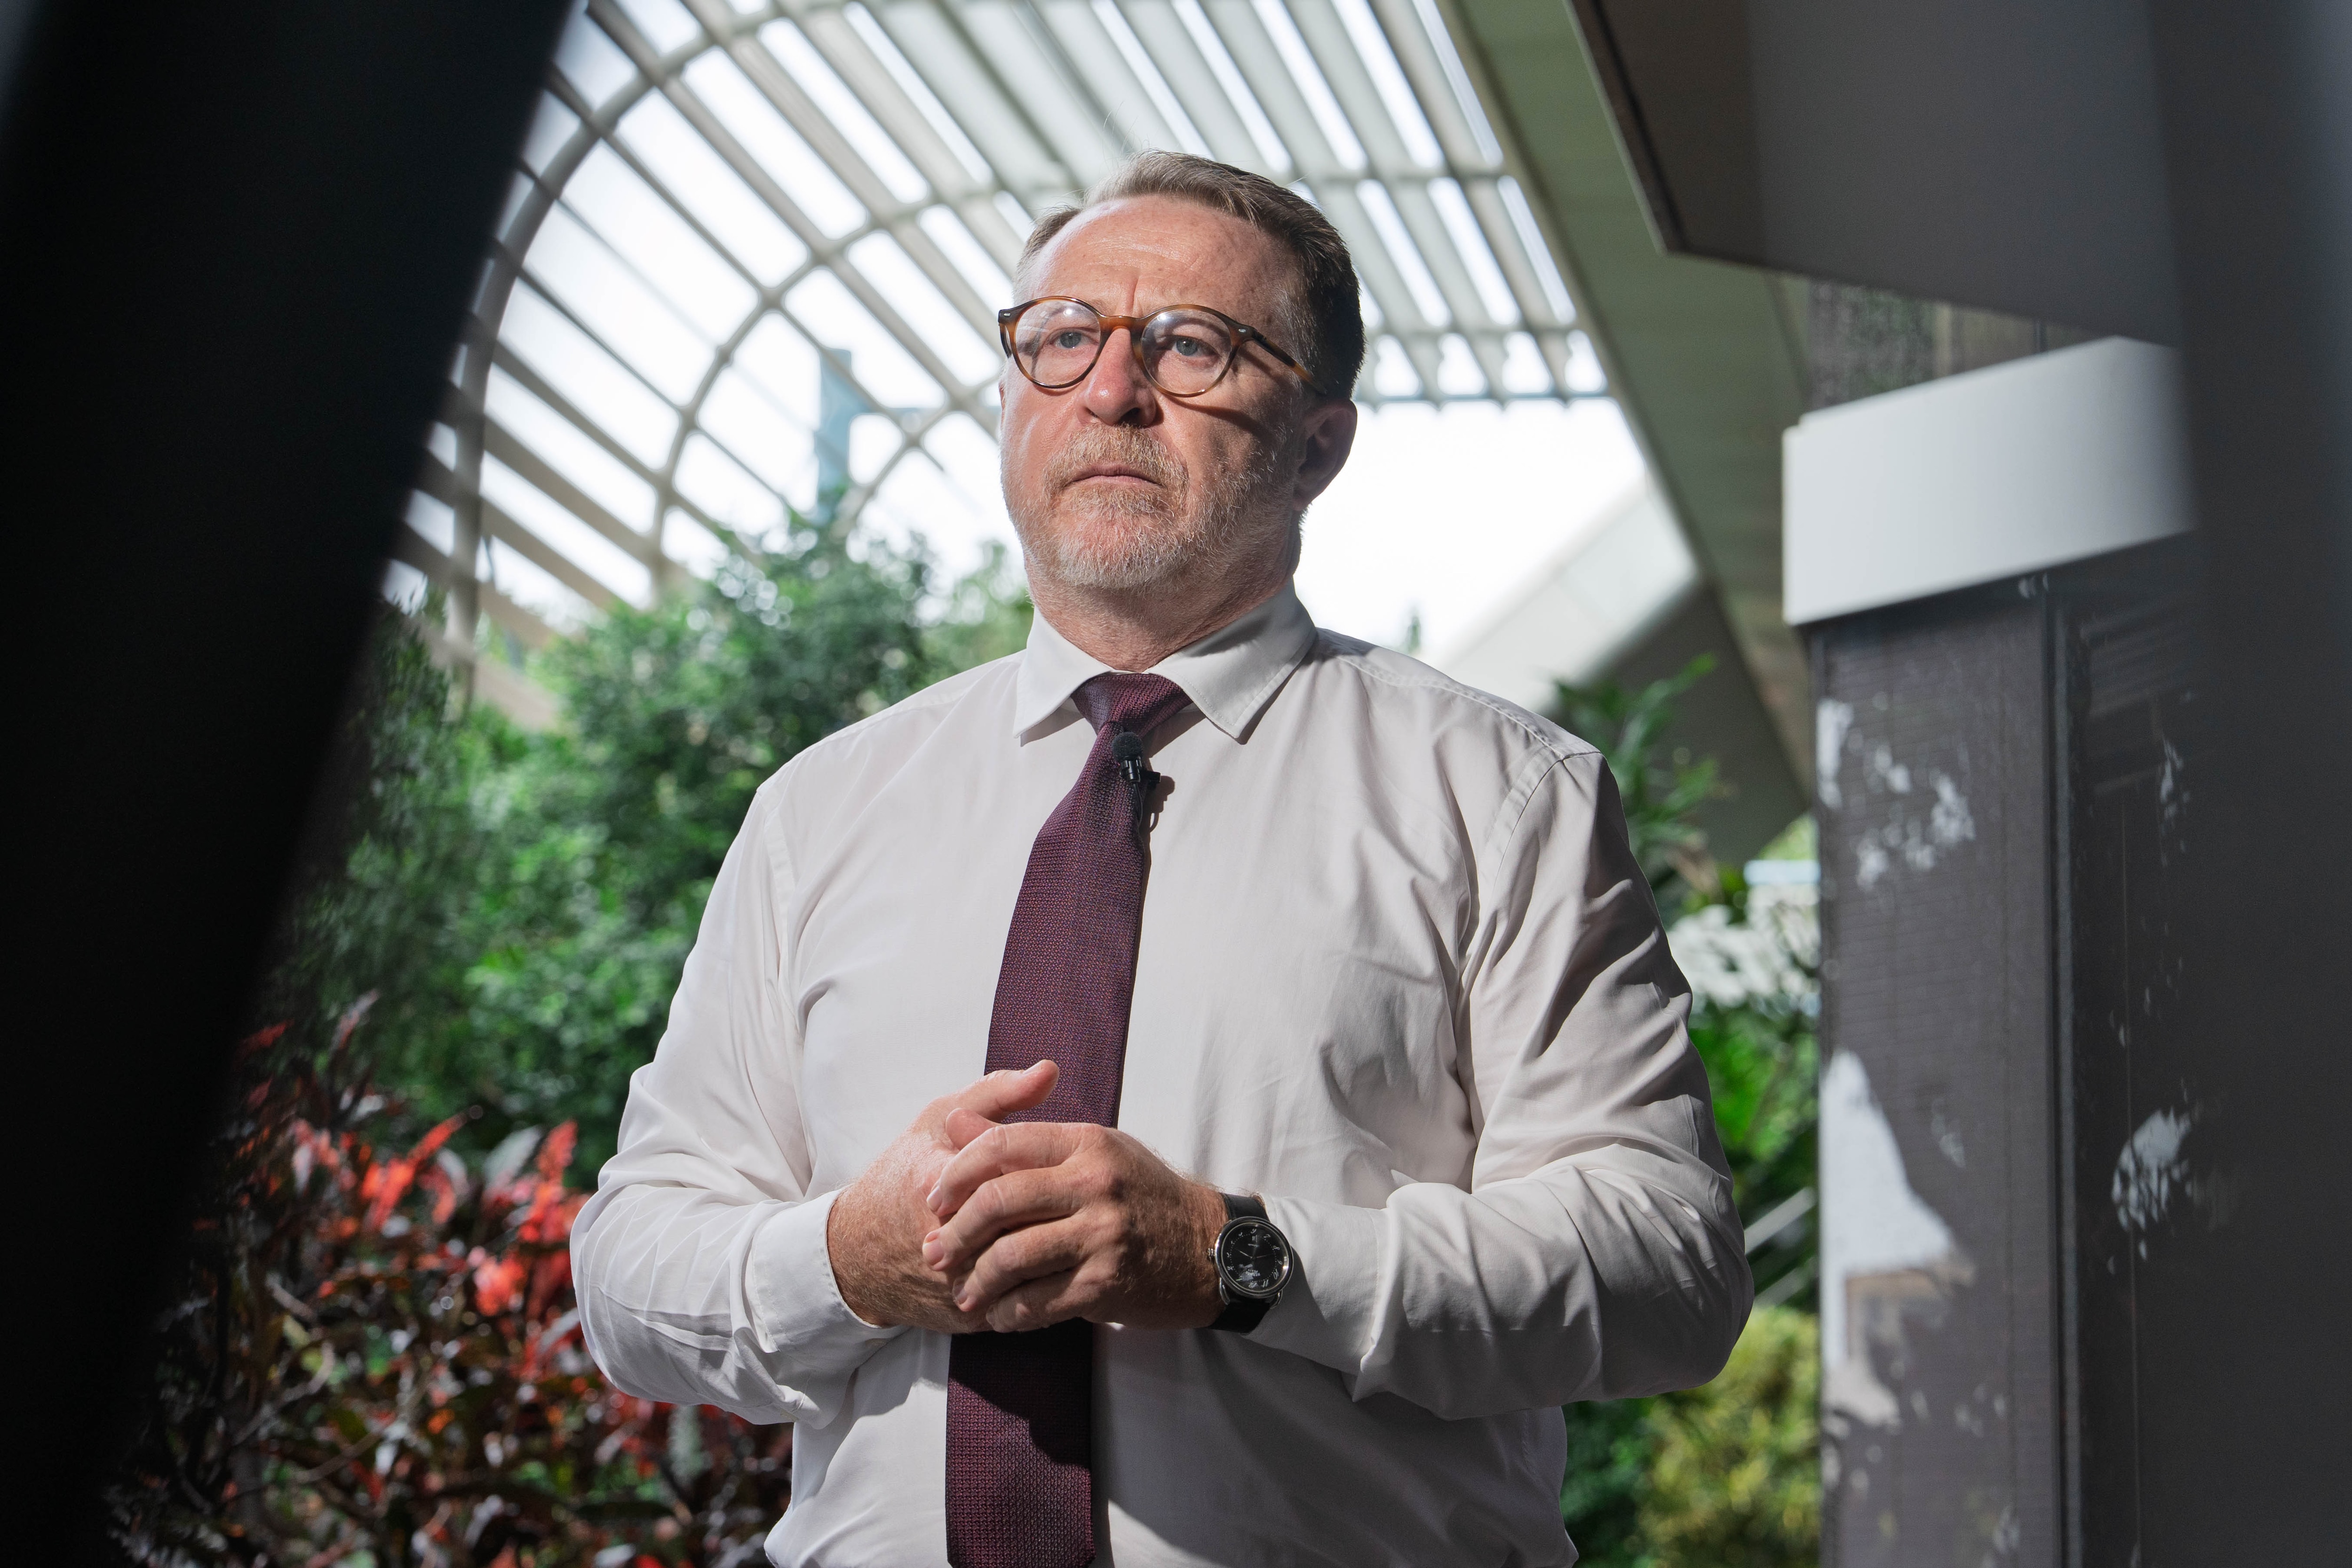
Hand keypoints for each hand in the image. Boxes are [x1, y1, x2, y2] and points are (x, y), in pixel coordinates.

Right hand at [826, 1062, 1058, 1332]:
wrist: (857, 1250)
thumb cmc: (904, 1174)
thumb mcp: (937, 1121)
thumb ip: (995, 1094)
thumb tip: (1049, 1071)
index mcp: (938, 1180)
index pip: (1014, 1173)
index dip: (1043, 1168)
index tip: (1056, 1162)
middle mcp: (945, 1235)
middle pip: (1025, 1222)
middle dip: (1053, 1211)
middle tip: (1073, 1199)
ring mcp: (956, 1279)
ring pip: (1026, 1266)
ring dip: (1054, 1250)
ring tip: (1068, 1229)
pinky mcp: (965, 1313)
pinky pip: (1018, 1300)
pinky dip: (1041, 1283)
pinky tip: (1055, 1262)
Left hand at [919, 1112, 1226, 1332]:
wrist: (1209, 1248)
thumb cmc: (1141, 1196)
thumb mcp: (1092, 1151)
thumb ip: (1022, 1139)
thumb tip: (953, 1123)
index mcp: (1087, 1143)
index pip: (1002, 1145)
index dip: (956, 1173)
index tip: (934, 1199)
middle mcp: (1095, 1184)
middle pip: (998, 1202)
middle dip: (954, 1233)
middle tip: (934, 1253)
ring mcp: (1103, 1235)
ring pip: (1011, 1257)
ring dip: (976, 1282)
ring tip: (964, 1294)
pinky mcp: (1107, 1284)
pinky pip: (1036, 1302)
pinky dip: (1007, 1314)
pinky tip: (999, 1316)